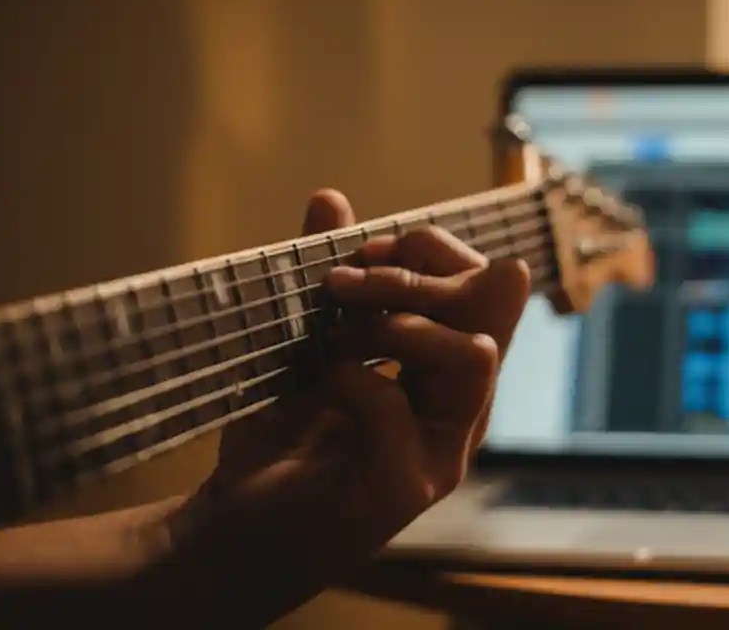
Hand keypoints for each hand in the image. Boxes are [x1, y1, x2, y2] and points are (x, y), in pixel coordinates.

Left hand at [166, 190, 529, 597]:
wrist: (238, 529)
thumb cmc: (283, 438)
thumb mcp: (305, 343)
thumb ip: (328, 278)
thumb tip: (332, 199)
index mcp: (446, 369)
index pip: (487, 288)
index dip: (435, 252)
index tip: (364, 250)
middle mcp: (459, 407)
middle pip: (490, 311)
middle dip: (415, 276)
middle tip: (341, 282)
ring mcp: (441, 451)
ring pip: (472, 357)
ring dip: (398, 325)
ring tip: (336, 338)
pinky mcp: (405, 487)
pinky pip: (396, 408)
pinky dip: (352, 381)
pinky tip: (318, 385)